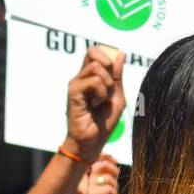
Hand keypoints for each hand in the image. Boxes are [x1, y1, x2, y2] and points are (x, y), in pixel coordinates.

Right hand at [64, 46, 126, 161]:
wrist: (93, 142)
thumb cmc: (103, 122)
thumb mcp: (116, 96)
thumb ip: (117, 76)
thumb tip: (120, 53)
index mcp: (90, 76)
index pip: (95, 51)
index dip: (107, 57)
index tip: (113, 76)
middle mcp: (80, 77)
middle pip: (93, 51)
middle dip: (108, 66)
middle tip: (109, 86)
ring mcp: (75, 84)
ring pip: (96, 67)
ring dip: (107, 84)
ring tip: (102, 100)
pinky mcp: (73, 92)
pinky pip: (93, 81)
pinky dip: (101, 93)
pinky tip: (96, 104)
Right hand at [70, 155, 120, 193]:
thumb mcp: (87, 185)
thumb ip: (96, 172)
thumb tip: (111, 159)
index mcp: (78, 176)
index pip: (93, 158)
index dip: (107, 157)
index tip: (114, 161)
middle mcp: (80, 182)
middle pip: (102, 166)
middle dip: (113, 171)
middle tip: (115, 178)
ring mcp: (85, 193)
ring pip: (108, 180)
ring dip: (114, 187)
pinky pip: (110, 192)